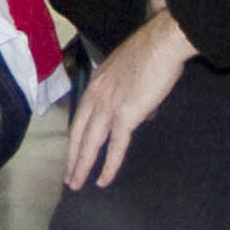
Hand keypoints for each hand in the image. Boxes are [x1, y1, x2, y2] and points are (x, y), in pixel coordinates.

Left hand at [61, 0, 195, 191]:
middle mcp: (96, 96)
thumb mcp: (130, 74)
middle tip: (69, 178)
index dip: (76, 138)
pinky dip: (109, 166)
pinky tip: (103, 180)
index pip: (80, 117)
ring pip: (90, 143)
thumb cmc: (152, 55)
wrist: (161, 44)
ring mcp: (108, 106)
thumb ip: (130, 95)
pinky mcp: (124, 116)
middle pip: (79, 133)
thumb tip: (140, 115)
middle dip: (72, 158)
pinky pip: (114, 147)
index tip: (72, 153)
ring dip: (82, 166)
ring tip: (77, 184)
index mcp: (96, 84)